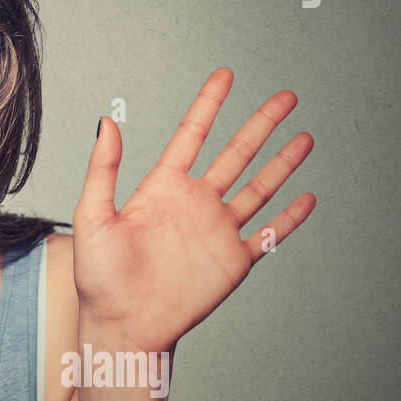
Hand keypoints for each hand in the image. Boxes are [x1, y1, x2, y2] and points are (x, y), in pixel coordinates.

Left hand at [72, 67, 315, 353]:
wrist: (122, 326)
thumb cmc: (98, 277)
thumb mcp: (92, 216)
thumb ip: (103, 169)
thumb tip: (106, 122)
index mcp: (161, 188)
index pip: (192, 135)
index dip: (209, 104)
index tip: (225, 75)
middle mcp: (194, 204)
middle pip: (236, 154)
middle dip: (261, 124)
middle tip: (286, 96)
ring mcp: (217, 231)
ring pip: (258, 188)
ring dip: (282, 163)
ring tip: (304, 137)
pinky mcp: (233, 261)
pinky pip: (269, 235)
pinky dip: (289, 218)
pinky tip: (308, 198)